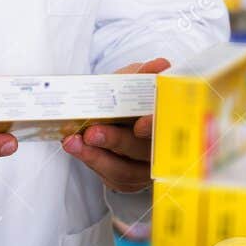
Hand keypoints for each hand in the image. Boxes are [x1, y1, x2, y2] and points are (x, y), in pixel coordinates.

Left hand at [61, 58, 169, 193]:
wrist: (124, 115)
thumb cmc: (135, 97)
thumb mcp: (138, 80)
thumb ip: (145, 75)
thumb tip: (160, 65)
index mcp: (173, 125)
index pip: (170, 129)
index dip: (156, 126)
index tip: (140, 124)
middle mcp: (164, 153)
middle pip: (144, 153)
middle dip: (116, 141)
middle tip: (92, 132)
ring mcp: (148, 170)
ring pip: (125, 170)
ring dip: (96, 155)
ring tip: (73, 141)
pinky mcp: (131, 180)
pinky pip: (112, 176)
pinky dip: (92, 161)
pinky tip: (75, 147)